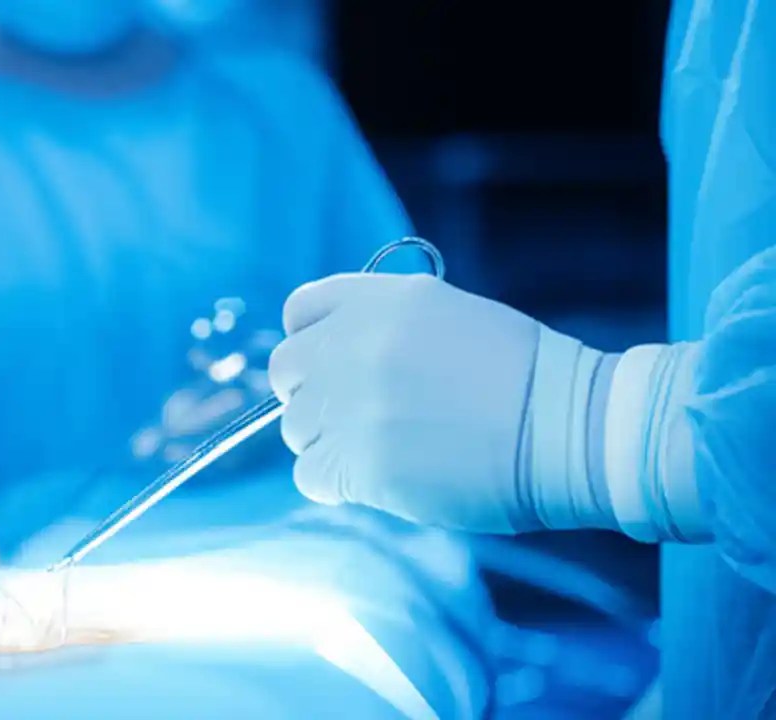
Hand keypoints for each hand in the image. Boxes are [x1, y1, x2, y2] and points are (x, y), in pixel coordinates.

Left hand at [268, 273, 545, 532]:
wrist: (565, 429)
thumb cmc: (521, 376)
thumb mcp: (447, 315)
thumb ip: (380, 325)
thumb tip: (332, 352)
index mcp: (378, 300)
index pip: (299, 312)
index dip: (311, 341)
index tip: (331, 364)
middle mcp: (352, 345)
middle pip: (285, 371)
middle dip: (312, 394)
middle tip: (355, 415)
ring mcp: (349, 405)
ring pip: (295, 428)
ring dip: (328, 442)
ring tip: (385, 448)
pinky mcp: (357, 463)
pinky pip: (309, 476)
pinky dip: (335, 483)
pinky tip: (378, 478)